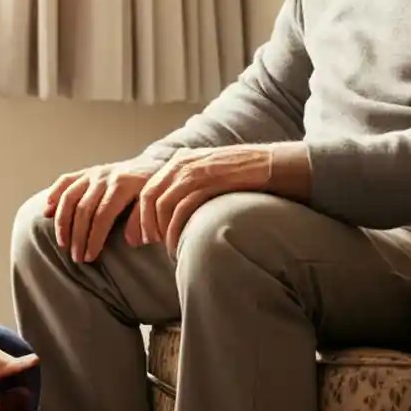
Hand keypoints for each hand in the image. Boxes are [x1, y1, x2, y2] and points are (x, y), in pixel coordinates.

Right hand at [44, 157, 162, 263]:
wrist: (153, 163)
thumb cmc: (154, 189)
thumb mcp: (156, 202)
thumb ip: (144, 219)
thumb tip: (132, 240)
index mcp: (122, 185)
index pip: (102, 216)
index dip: (94, 238)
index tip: (89, 257)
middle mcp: (104, 177)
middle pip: (83, 209)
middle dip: (78, 236)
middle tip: (76, 257)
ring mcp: (93, 173)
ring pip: (69, 197)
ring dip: (62, 222)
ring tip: (62, 243)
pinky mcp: (87, 171)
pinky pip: (65, 181)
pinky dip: (54, 195)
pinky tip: (47, 211)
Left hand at [136, 145, 274, 256]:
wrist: (270, 164)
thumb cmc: (240, 174)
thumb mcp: (207, 170)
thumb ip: (187, 181)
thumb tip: (170, 208)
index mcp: (179, 160)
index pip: (147, 189)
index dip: (141, 215)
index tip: (144, 235)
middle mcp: (182, 163)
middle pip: (149, 197)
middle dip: (146, 224)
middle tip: (150, 244)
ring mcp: (195, 172)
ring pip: (164, 205)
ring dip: (162, 231)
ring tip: (169, 249)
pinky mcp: (209, 183)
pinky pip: (183, 210)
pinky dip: (177, 230)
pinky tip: (180, 245)